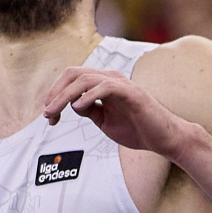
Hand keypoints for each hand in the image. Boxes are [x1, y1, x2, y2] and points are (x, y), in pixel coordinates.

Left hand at [42, 67, 187, 157]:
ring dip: (65, 95)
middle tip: (47, 113)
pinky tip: (78, 108)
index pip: (72, 78)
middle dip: (56, 92)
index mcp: (103, 84)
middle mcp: (110, 79)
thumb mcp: (104, 121)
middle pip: (74, 73)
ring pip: (85, 79)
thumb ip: (89, 110)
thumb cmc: (137, 129)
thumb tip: (71, 104)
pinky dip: (88, 96)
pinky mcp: (132, 93)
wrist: (164, 139)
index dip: (55, 94)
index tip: (49, 115)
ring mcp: (121, 84)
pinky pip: (105, 87)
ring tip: (55, 112)